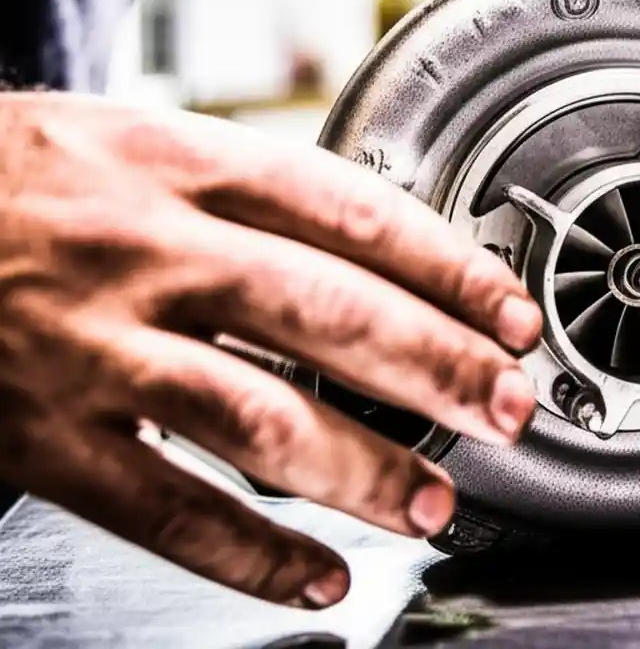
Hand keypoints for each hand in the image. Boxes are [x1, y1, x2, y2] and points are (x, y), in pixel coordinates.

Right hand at [0, 93, 542, 606]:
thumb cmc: (24, 182)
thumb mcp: (135, 143)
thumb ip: (252, 196)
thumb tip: (388, 260)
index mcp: (177, 164)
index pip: (348, 213)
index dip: (447, 268)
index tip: (509, 314)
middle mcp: (145, 252)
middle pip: (326, 312)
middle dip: (437, 366)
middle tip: (509, 409)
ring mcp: (94, 349)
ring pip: (257, 418)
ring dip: (363, 470)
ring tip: (433, 502)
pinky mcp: (45, 436)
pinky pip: (163, 510)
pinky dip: (251, 554)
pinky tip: (315, 576)